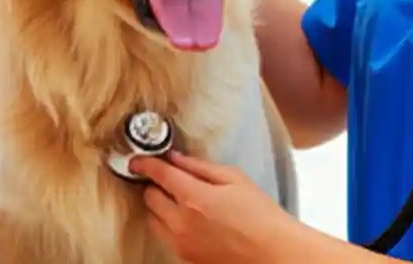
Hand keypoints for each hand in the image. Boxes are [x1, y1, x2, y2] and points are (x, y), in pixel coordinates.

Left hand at [129, 151, 313, 263]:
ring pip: (153, 219)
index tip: (138, 160)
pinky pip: (165, 237)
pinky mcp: (185, 258)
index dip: (144, 163)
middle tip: (168, 178)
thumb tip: (176, 158)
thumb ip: (200, 167)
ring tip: (181, 200)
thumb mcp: (234, 179)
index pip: (158, 174)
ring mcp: (182, 244)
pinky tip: (190, 219)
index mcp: (194, 198)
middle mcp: (182, 223)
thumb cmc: (261, 218)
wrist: (274, 254)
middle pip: (149, 197)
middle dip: (155, 185)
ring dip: (160, 207)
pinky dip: (169, 225)